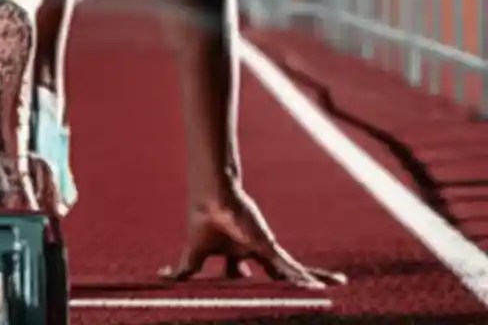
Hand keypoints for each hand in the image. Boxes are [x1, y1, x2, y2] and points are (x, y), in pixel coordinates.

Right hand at [160, 186, 346, 288]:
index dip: (240, 277)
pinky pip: (292, 268)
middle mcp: (253, 250)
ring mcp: (266, 249)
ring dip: (308, 279)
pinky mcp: (271, 247)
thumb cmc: (203, 221)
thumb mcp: (194, 254)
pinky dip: (306, 278)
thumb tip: (160, 278)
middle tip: (301, 290)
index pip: (239, 270)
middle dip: (287, 280)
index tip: (241, 280)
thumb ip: (183, 270)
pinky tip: (324, 288)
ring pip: (291, 269)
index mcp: (234, 251)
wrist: (213, 199)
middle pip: (274, 271)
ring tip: (329, 286)